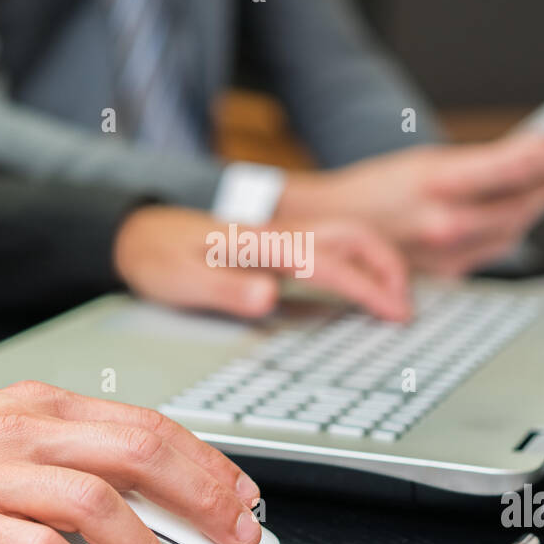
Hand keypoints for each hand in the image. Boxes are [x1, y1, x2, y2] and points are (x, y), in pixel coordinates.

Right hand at [0, 381, 263, 543]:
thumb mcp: (9, 433)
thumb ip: (76, 453)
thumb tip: (154, 489)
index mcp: (45, 407)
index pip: (149, 426)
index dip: (207, 464)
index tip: (241, 497)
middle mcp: (25, 433)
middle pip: (140, 453)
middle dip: (203, 498)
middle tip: (235, 536)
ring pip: (98, 501)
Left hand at [113, 206, 411, 320]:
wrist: (136, 231)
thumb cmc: (158, 257)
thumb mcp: (181, 280)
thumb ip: (226, 289)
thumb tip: (270, 297)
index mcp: (262, 242)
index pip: (330, 259)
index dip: (368, 284)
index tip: (396, 312)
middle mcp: (279, 233)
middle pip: (352, 234)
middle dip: (388, 265)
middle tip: (407, 308)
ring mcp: (281, 236)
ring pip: (345, 236)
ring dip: (378, 261)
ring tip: (396, 299)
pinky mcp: (277, 245)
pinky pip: (330, 247)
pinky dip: (359, 262)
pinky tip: (364, 285)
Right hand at [275, 133, 543, 275]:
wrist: (331, 227)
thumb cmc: (378, 188)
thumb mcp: (425, 161)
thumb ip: (477, 164)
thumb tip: (530, 159)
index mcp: (438, 183)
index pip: (510, 166)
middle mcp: (444, 223)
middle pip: (518, 205)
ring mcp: (446, 254)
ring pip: (510, 231)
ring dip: (532, 207)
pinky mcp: (446, 274)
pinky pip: (491, 251)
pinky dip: (508, 231)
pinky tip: (517, 215)